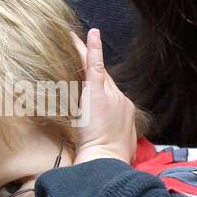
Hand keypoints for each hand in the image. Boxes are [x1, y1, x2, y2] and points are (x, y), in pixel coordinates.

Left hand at [69, 27, 136, 164]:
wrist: (108, 160)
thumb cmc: (109, 158)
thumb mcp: (118, 146)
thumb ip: (111, 136)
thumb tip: (105, 138)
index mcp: (124, 111)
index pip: (110, 92)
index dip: (102, 81)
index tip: (97, 75)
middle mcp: (120, 100)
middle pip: (104, 78)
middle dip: (92, 62)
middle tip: (79, 44)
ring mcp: (111, 95)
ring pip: (96, 72)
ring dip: (85, 54)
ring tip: (73, 39)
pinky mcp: (98, 92)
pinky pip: (96, 66)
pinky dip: (93, 50)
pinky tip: (90, 35)